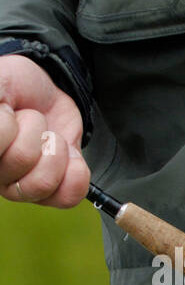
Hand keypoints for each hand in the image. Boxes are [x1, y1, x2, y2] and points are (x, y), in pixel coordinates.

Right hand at [0, 54, 88, 206]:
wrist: (44, 94)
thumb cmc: (13, 87)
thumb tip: (2, 120)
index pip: (0, 140)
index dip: (9, 123)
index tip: (7, 111)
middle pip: (22, 159)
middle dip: (34, 130)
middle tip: (30, 122)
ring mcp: (21, 187)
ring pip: (44, 183)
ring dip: (55, 151)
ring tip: (48, 138)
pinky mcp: (53, 193)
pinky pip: (67, 197)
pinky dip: (76, 172)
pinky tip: (69, 157)